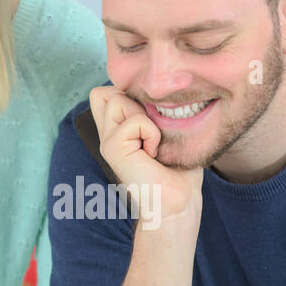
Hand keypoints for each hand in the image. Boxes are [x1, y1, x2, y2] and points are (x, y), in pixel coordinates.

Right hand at [88, 86, 203, 226]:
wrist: (178, 201)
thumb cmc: (179, 168)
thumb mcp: (167, 129)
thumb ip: (153, 107)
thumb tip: (158, 84)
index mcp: (116, 128)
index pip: (106, 92)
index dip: (128, 95)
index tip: (151, 123)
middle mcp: (107, 133)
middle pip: (106, 91)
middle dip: (134, 102)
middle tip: (150, 132)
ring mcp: (107, 141)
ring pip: (116, 99)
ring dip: (144, 118)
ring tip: (152, 142)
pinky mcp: (111, 149)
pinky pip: (134, 121)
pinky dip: (151, 133)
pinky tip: (153, 153)